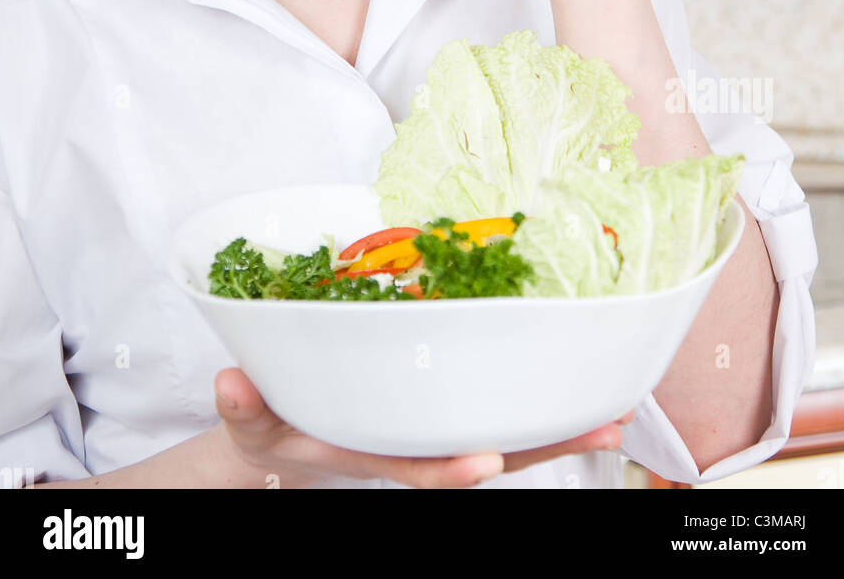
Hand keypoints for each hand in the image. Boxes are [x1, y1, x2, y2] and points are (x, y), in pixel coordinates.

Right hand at [214, 368, 633, 488]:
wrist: (283, 438)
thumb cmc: (271, 430)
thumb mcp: (250, 423)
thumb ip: (242, 408)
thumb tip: (230, 384)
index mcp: (371, 453)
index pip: (416, 469)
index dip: (451, 470)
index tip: (488, 461)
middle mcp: (412, 444)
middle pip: (487, 451)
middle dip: (547, 444)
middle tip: (608, 424)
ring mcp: (431, 426)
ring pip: (502, 425)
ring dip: (556, 419)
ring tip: (613, 404)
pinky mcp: (437, 402)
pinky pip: (489, 399)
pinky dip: (530, 391)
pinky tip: (569, 373)